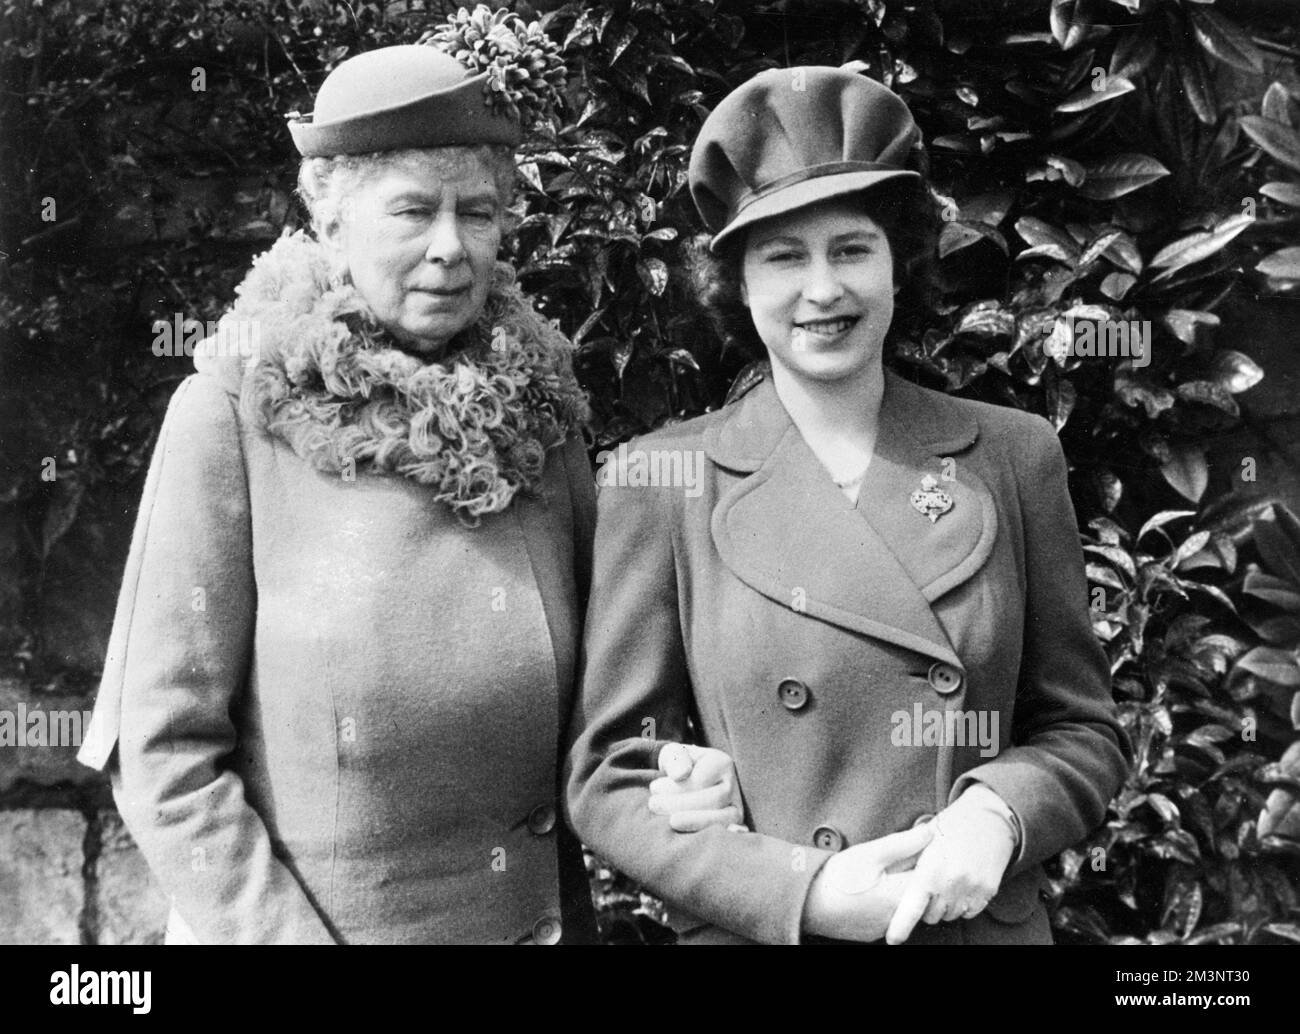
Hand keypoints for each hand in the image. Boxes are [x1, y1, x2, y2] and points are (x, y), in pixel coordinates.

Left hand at [647, 743, 745, 832]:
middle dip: (681, 805)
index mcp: (721, 763)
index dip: (675, 788)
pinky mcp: (733, 828)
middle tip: (654, 804)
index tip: (654, 788)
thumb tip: (680, 775)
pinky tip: (692, 840)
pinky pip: (727, 836)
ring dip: (694, 823)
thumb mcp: (674, 754)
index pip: (700, 780)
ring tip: (669, 821)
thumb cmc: (678, 767)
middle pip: (714, 799)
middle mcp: (733, 785)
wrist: (686, 781)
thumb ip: (676, 759)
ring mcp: (736, 808)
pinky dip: (710, 836)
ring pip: (723, 819)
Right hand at [801, 824, 933, 941]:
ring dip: (898, 891)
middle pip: (917, 895)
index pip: (930, 880)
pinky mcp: (871, 933)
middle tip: (900, 861)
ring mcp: (884, 928)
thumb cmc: (837, 876)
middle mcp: (896, 918)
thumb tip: (930, 833)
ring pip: (902, 907)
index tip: (923, 851)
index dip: (929, 863)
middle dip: (914, 877)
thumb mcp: (869, 853)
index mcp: (899, 896)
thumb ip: (903, 844)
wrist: (806, 903)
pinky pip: (887, 917)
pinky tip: (869, 891)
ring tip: (882, 875)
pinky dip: (884, 904)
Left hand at [884, 785, 1017, 944]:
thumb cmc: (950, 826)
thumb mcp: (924, 839)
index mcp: (930, 869)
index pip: (912, 905)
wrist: (988, 819)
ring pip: (950, 915)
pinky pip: (969, 912)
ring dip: (945, 905)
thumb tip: (886, 872)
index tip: (892, 940)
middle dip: (927, 905)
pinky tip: (962, 883)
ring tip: (947, 879)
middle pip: (931, 916)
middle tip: (930, 883)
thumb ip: (907, 857)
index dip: (901, 925)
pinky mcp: (988, 892)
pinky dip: (963, 903)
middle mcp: (951, 883)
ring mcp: (972, 889)